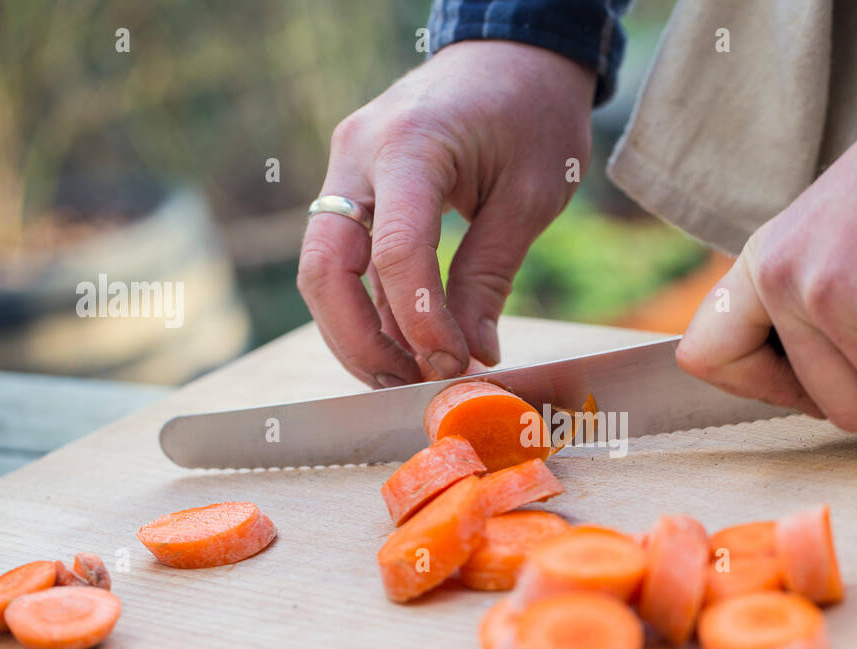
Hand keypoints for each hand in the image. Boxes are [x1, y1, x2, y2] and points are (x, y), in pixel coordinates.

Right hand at [298, 41, 594, 387]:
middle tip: (409, 388)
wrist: (514, 52)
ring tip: (409, 377)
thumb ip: (491, 276)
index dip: (419, 322)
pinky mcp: (352, 184)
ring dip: (358, 333)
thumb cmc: (533, 112)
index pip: (395, 252)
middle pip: (325, 269)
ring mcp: (346, 167)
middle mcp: (359, 153)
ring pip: (323, 270)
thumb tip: (473, 356)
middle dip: (360, 342)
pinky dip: (368, 306)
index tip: (453, 367)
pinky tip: (404, 344)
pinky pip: (343, 257)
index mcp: (411, 144)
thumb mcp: (532, 196)